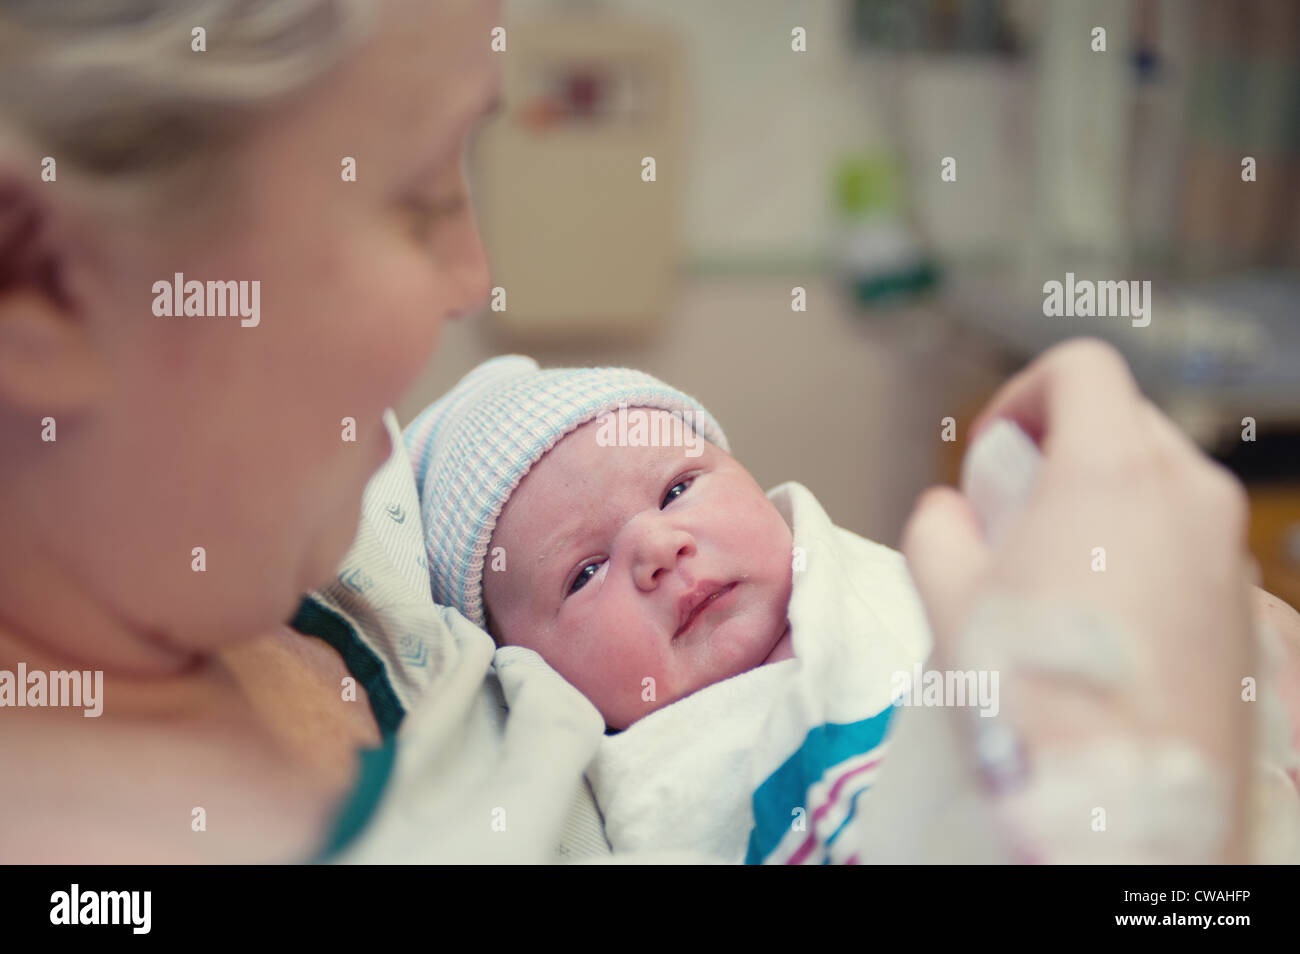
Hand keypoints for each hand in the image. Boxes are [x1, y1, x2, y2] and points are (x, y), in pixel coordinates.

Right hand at [901, 338, 1255, 859]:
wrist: (1128, 799)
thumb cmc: (1034, 695)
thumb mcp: (947, 597)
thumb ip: (938, 525)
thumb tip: (953, 512)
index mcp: (1110, 471)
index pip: (1079, 366)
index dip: (1021, 395)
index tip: (993, 454)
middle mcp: (1187, 491)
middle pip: (1123, 417)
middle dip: (1062, 445)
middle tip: (1014, 513)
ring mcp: (1226, 547)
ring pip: (1161, 478)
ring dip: (1104, 496)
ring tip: (1057, 571)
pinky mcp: (1246, 600)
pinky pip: (1190, 537)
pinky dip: (1145, 545)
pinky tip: (1105, 615)